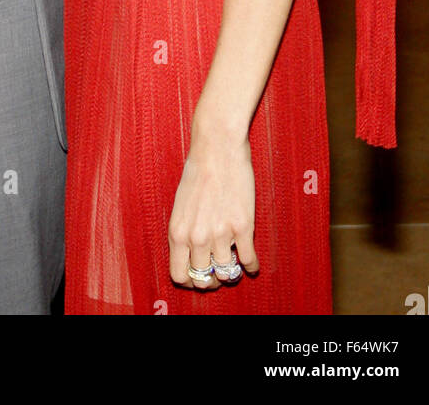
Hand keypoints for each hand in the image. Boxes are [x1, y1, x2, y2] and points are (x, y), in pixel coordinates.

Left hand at [168, 130, 258, 290]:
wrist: (217, 147)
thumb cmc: (198, 172)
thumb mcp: (181, 205)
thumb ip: (185, 232)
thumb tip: (193, 256)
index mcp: (177, 232)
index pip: (180, 275)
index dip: (190, 280)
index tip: (199, 276)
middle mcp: (197, 237)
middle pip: (204, 279)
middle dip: (211, 280)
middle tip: (218, 273)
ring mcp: (221, 234)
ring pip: (226, 273)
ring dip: (231, 272)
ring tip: (234, 264)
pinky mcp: (243, 227)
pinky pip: (248, 261)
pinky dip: (251, 266)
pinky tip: (251, 262)